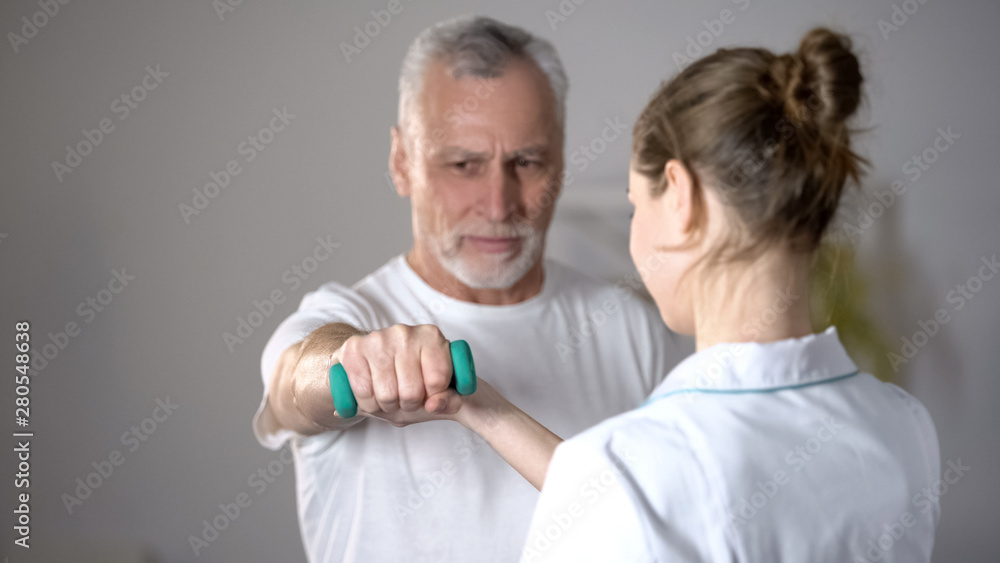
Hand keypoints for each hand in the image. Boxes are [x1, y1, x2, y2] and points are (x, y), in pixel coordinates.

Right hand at [331, 324, 463, 426]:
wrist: (370, 359)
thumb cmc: (409, 376)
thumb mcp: (437, 389)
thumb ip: (448, 400)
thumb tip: (433, 405)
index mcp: (432, 337)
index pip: (438, 380)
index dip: (432, 398)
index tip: (427, 394)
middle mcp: (406, 333)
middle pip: (411, 391)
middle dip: (407, 405)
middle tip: (404, 398)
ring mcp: (379, 338)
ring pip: (387, 394)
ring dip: (387, 406)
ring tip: (388, 396)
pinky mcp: (354, 348)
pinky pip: (363, 392)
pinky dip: (368, 403)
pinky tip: (372, 394)